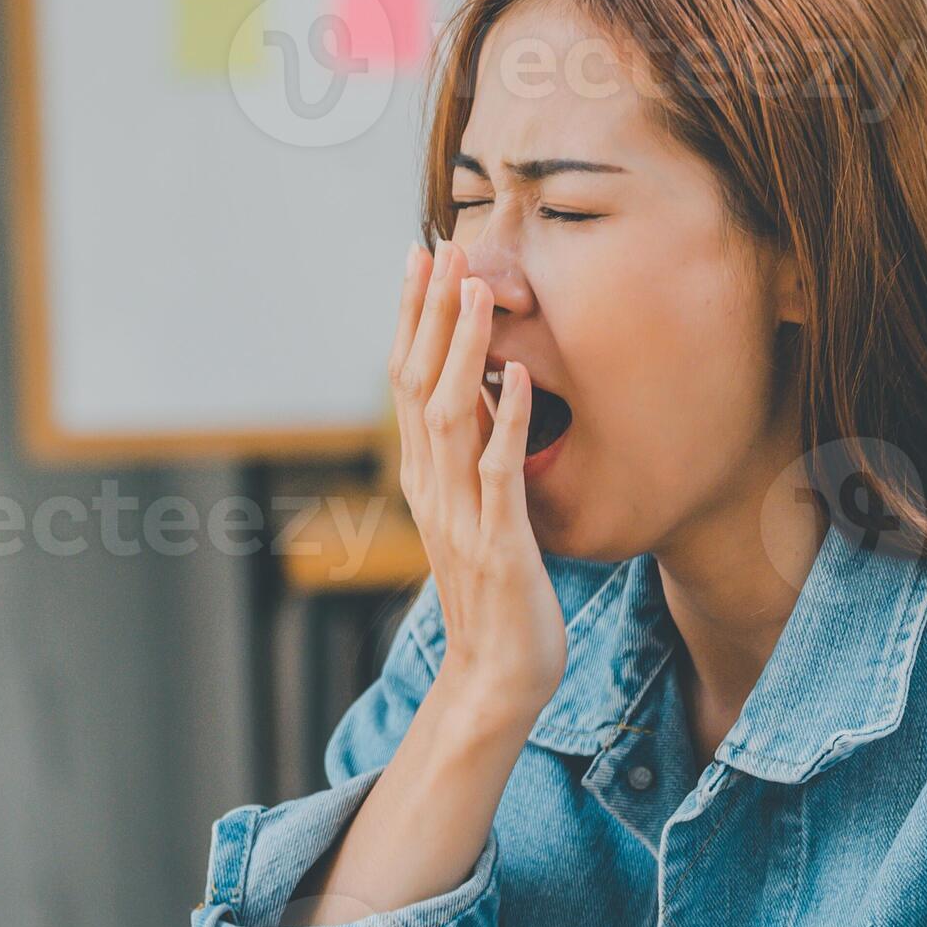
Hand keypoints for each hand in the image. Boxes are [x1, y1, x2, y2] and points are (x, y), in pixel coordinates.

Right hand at [388, 241, 566, 730]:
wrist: (496, 678)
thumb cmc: (497, 597)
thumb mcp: (477, 514)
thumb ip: (473, 458)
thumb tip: (482, 394)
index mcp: (424, 479)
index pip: (405, 381)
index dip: (411, 317)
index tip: (421, 257)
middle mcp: (431, 490)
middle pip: (417, 384)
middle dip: (429, 314)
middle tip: (442, 248)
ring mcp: (461, 517)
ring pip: (451, 417)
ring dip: (462, 349)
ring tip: (478, 290)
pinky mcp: (499, 545)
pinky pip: (500, 474)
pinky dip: (509, 422)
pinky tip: (520, 376)